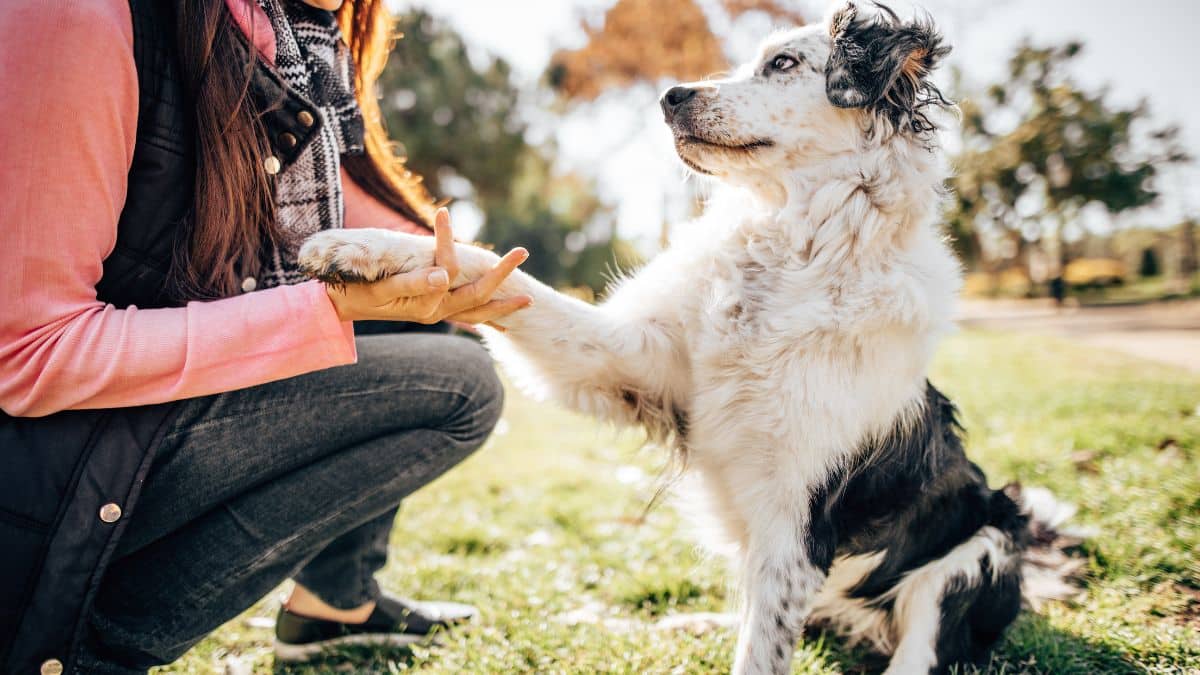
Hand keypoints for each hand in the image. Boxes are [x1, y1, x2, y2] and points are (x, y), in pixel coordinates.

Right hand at [323, 209, 532, 324]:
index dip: (446, 241)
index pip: (447, 267)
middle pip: (477, 294)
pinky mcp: (433, 312)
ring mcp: (436, 314)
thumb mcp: (381, 287)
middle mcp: (436, 312)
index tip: (443, 212)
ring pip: (477, 311)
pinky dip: (485, 315)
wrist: (338, 309)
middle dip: (502, 275)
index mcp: (425, 303)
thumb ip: (413, 283)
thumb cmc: (355, 293)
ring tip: (528, 299)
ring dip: (502, 303)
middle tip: (523, 251)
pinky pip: (466, 318)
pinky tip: (500, 319)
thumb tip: (445, 275)